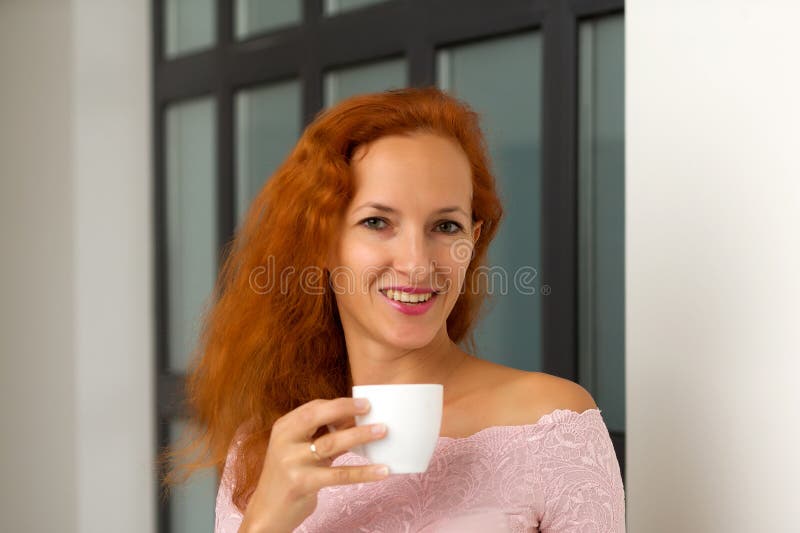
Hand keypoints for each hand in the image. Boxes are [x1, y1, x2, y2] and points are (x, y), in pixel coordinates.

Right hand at [239, 397, 388, 532]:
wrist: (268, 512)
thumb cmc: (290, 477)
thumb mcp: (302, 451)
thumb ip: (324, 436)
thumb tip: (357, 422)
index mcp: (283, 428)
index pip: (313, 407)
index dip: (339, 404)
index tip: (362, 403)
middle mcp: (284, 441)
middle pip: (317, 416)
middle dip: (345, 408)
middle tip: (369, 408)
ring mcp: (291, 462)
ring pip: (331, 443)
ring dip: (360, 435)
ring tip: (382, 431)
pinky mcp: (302, 483)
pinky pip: (339, 475)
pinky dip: (363, 472)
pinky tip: (381, 471)